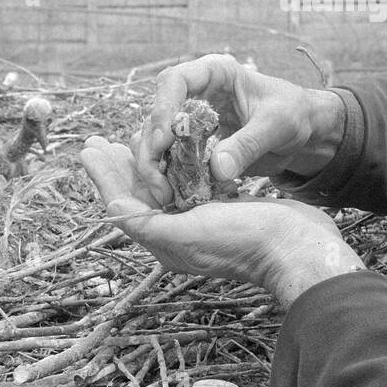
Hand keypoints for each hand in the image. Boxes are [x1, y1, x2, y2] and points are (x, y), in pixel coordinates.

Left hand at [81, 136, 363, 306]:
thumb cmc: (243, 242)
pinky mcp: (224, 206)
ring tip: (125, 140)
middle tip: (97, 140)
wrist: (297, 246)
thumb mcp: (188, 234)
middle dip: (118, 165)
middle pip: (139, 193)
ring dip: (144, 160)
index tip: (89, 147)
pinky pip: (189, 182)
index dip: (105, 176)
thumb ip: (147, 222)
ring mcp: (202, 219)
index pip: (124, 204)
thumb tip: (111, 207)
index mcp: (166, 240)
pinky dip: (175, 163)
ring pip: (162, 185)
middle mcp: (180, 230)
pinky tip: (173, 150)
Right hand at [134, 53, 344, 208]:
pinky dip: (166, 176)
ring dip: (152, 166)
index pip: (175, 80)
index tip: (166, 140)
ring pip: (154, 139)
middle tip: (158, 179)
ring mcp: (190, 120)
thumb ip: (248, 144)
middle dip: (151, 148)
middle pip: (156, 115)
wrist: (303, 129)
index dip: (163, 107)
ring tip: (164, 193)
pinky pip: (168, 159)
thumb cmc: (293, 113)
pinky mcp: (192, 145)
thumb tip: (216, 169)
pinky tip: (171, 195)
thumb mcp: (277, 125)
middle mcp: (195, 94)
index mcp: (215, 74)